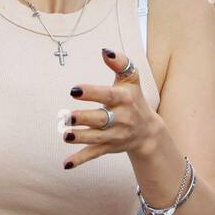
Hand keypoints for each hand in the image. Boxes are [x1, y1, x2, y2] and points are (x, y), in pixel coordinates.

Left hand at [62, 47, 162, 169]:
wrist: (148, 131)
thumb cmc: (133, 99)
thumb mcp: (131, 79)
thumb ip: (120, 63)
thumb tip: (105, 50)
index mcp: (124, 99)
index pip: (108, 95)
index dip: (92, 92)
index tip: (75, 90)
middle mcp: (121, 119)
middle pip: (101, 119)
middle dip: (85, 119)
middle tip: (69, 117)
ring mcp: (115, 135)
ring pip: (96, 138)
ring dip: (81, 138)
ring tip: (66, 135)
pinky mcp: (109, 148)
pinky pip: (94, 154)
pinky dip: (80, 160)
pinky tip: (66, 164)